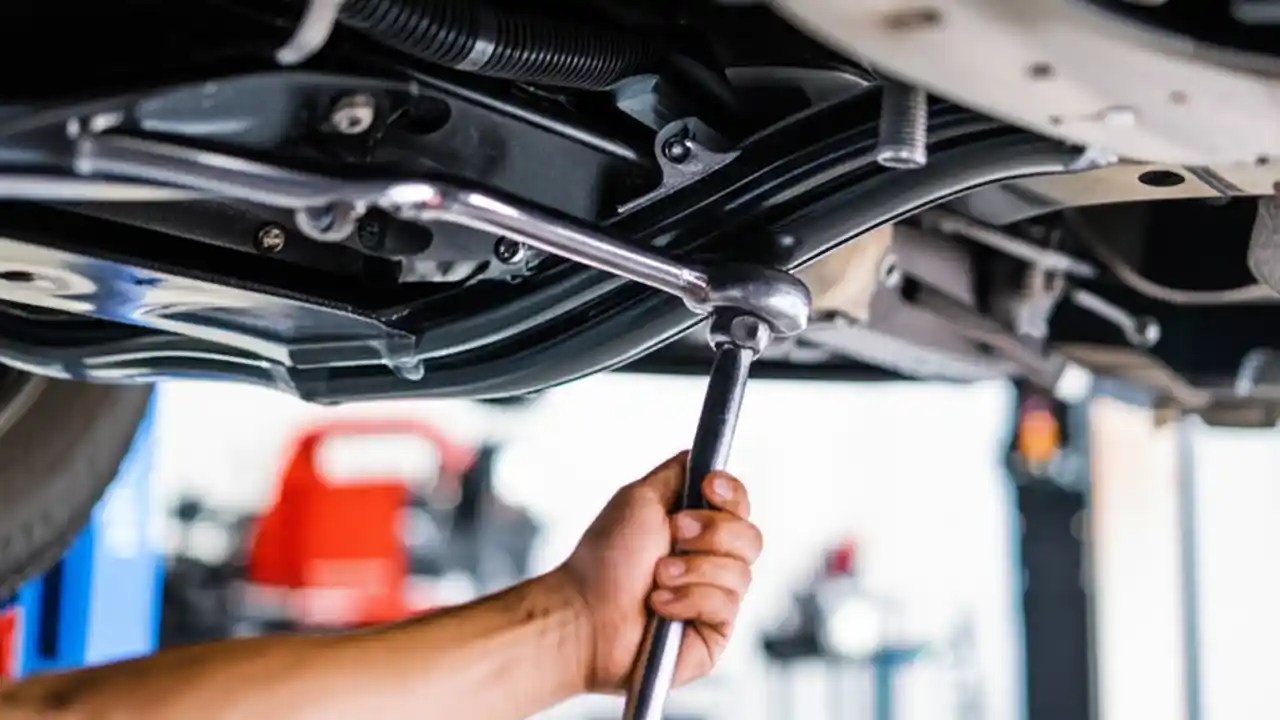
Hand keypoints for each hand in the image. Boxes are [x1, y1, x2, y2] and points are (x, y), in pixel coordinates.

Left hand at [552, 452, 761, 692]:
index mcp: (695, 529)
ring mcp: (713, 598)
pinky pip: (726, 606)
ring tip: (657, 577)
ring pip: (740, 573)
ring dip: (693, 569)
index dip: (731, 494)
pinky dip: (689, 599)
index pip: (739, 506)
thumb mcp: (640, 500)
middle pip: (751, 538)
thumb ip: (677, 474)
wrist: (585, 614)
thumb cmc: (604, 560)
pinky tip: (660, 604)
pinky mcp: (714, 632)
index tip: (708, 487)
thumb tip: (702, 456)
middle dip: (711, 532)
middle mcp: (709, 562)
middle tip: (674, 535)